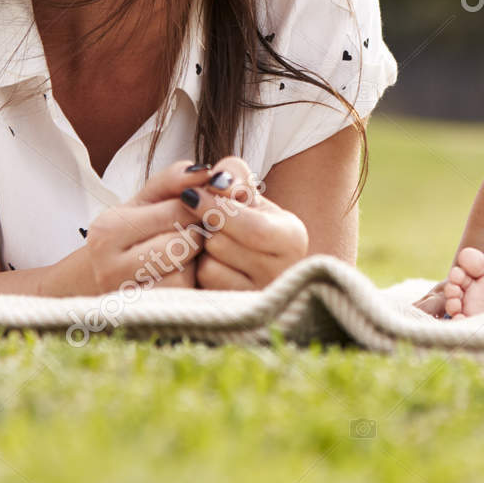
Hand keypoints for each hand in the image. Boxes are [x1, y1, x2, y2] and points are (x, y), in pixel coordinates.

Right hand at [53, 160, 207, 295]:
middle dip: (197, 237)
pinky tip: (180, 278)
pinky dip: (189, 286)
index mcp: (108, 229)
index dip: (199, 209)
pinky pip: (183, 297)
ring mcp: (123, 297)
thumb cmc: (134, 233)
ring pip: (185, 273)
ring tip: (183, 257)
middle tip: (192, 235)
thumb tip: (208, 171)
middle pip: (184, 243)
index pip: (179, 209)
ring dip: (193, 264)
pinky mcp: (142, 317)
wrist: (100, 282)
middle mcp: (107, 266)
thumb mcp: (147, 201)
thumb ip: (175, 178)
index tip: (197, 212)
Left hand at [184, 156, 309, 290]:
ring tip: (213, 238)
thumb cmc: (248, 217)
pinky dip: (199, 266)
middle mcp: (282, 272)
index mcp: (293, 238)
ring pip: (210, 264)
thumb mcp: (248, 191)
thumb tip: (216, 182)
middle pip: (223, 244)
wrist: (251, 255)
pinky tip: (210, 258)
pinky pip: (204, 281)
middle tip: (201, 215)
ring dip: (201, 245)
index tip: (190, 195)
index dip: (218, 209)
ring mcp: (259, 294)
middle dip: (205, 226)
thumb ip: (234, 174)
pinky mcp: (235, 308)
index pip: (254, 229)